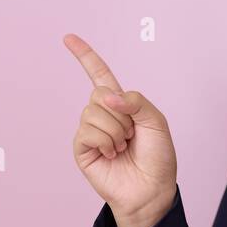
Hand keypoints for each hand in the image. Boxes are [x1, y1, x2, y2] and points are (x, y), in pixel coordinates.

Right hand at [64, 34, 176, 226]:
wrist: (152, 189)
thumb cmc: (157, 157)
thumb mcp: (156, 121)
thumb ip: (136, 101)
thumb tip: (107, 96)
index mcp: (121, 104)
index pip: (99, 74)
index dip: (85, 56)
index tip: (68, 38)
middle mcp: (102, 115)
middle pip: (98, 94)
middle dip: (121, 114)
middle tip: (132, 135)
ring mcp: (90, 131)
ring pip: (93, 112)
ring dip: (115, 130)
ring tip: (123, 147)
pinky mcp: (82, 148)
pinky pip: (87, 131)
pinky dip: (105, 141)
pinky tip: (112, 154)